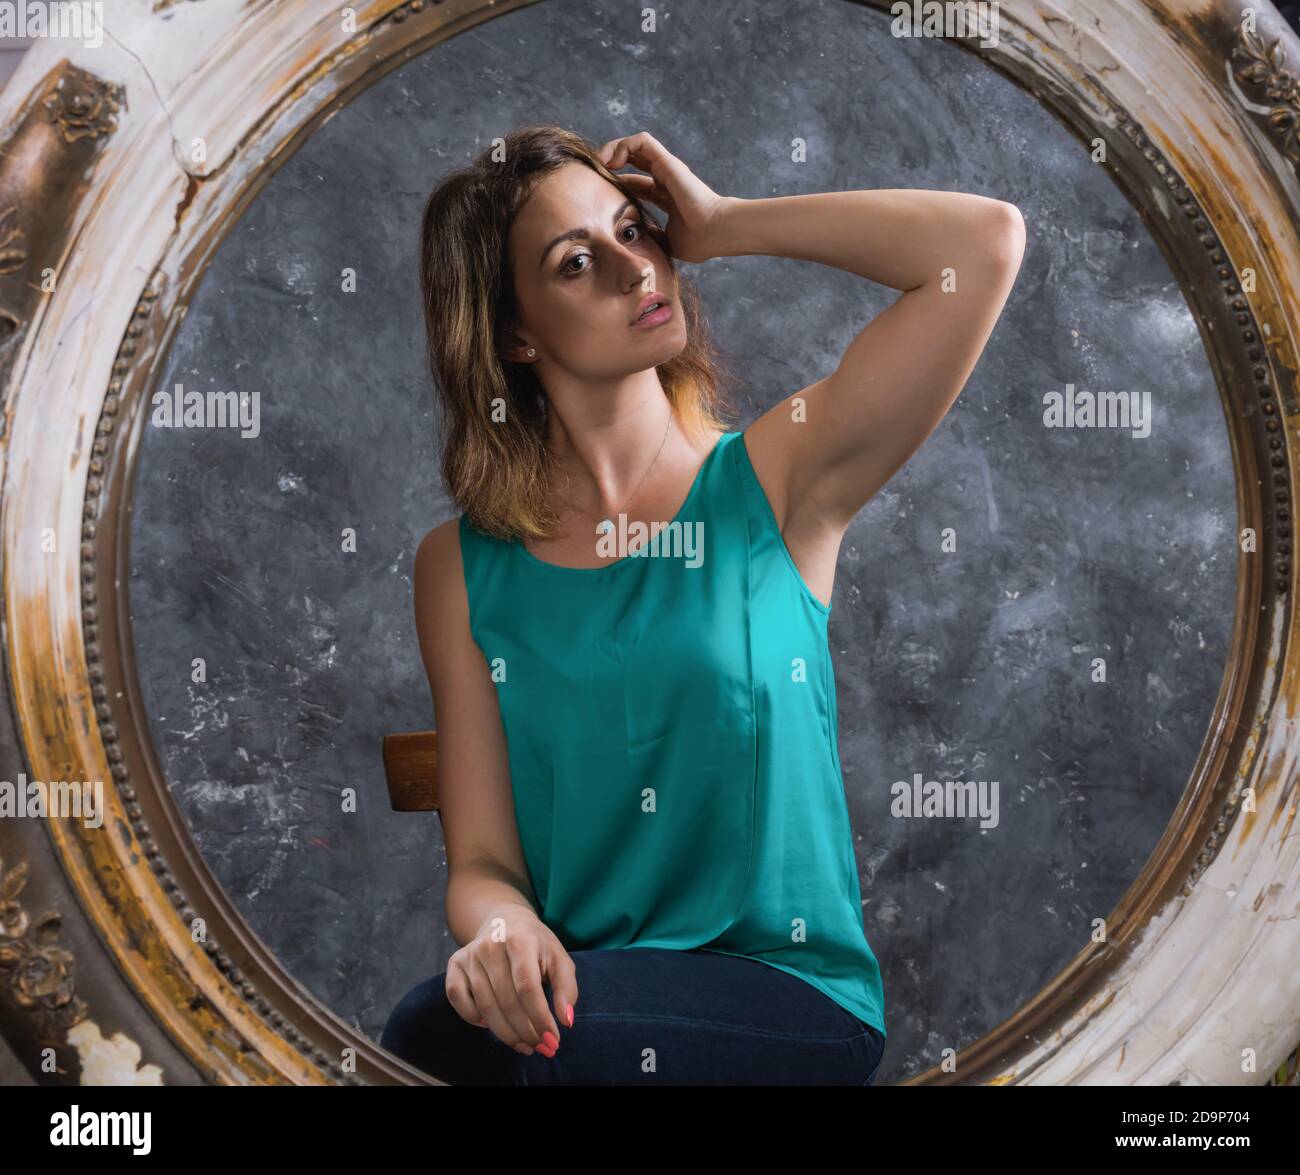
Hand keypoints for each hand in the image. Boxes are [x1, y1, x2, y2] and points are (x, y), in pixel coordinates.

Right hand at [446, 908, 577, 1056]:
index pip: (528, 987)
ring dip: (505, 1034)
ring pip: (485, 1007)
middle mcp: (491, 945)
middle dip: (526, 1031)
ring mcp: (470, 954)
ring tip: (524, 1045)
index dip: (540, 1018)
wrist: (504, 921)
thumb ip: (567, 988)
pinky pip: (458, 999)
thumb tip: (566, 1021)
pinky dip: (473, 1018)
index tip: (552, 1039)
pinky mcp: (455, 963)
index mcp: (520, 939)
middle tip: (540, 1048)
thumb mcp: (558, 959)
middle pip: (507, 1001)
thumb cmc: (536, 945)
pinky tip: (491, 1026)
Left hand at [597, 131, 732, 263]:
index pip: (635, 183)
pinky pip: (641, 141)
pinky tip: (612, 162)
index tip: (598, 195)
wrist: (715, 233)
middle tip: (594, 174)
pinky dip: (623, 145)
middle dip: (610, 162)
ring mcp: (667, 168)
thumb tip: (636, 248)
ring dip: (613, 149)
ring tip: (600, 163)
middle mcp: (665, 178)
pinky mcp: (667, 162)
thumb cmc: (699, 241)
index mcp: (665, 196)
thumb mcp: (667, 243)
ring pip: (635, 145)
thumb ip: (653, 239)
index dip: (616, 185)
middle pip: (633, 159)